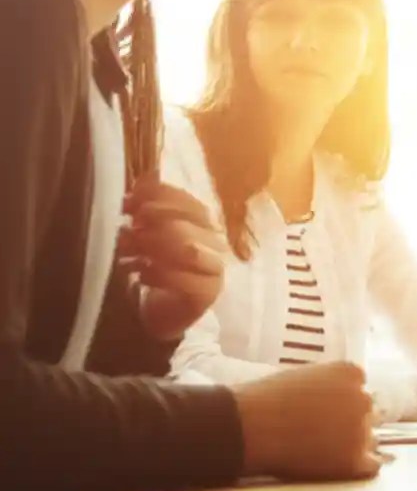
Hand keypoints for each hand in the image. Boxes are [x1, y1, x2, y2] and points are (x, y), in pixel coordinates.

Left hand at [119, 173, 226, 339]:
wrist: (163, 314)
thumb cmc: (155, 268)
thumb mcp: (146, 232)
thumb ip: (148, 204)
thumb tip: (146, 176)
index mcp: (204, 222)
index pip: (187, 200)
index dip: (157, 197)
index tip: (127, 203)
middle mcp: (216, 242)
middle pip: (186, 222)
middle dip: (149, 225)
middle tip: (125, 233)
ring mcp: (215, 268)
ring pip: (187, 248)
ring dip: (150, 249)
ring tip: (126, 255)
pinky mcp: (208, 293)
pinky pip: (182, 279)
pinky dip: (155, 275)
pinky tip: (139, 275)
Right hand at [231, 362, 381, 480]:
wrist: (247, 428)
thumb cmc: (263, 401)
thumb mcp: (303, 376)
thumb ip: (328, 385)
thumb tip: (336, 399)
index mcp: (350, 373)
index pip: (359, 386)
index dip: (343, 399)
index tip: (327, 409)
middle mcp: (362, 399)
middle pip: (366, 412)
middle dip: (348, 421)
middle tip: (320, 432)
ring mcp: (361, 430)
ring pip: (369, 439)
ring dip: (353, 444)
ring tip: (322, 450)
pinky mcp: (355, 460)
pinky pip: (371, 466)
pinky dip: (357, 467)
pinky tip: (337, 467)